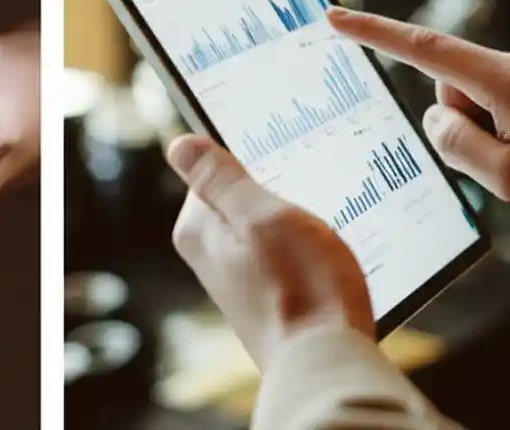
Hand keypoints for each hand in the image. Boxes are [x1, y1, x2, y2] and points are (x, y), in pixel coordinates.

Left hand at [167, 136, 373, 372]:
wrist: (328, 364)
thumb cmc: (300, 290)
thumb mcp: (261, 217)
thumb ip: (220, 179)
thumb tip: (181, 146)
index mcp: (198, 231)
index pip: (214, 170)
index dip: (252, 159)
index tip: (284, 159)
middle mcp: (211, 256)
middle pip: (242, 199)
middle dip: (277, 192)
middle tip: (311, 195)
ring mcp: (240, 279)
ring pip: (267, 227)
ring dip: (297, 222)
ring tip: (323, 230)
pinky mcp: (268, 297)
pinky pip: (284, 255)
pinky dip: (305, 248)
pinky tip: (327, 257)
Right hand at [328, 7, 509, 215]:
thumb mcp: (503, 178)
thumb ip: (452, 140)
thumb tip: (436, 113)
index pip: (427, 51)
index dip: (376, 33)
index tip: (336, 18)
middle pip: (456, 84)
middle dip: (465, 120)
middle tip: (508, 160)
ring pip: (482, 91)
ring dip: (493, 123)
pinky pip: (508, 91)